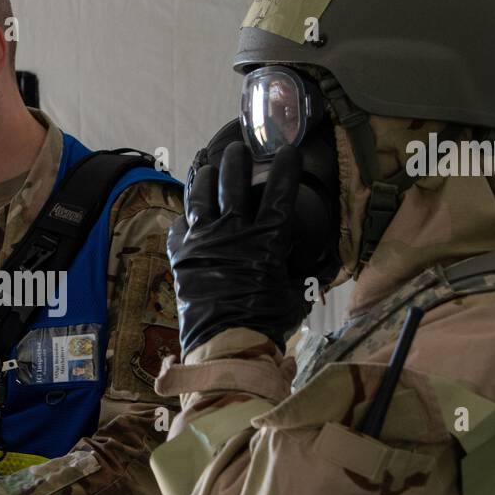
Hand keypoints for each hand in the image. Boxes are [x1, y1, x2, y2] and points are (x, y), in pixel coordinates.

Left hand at [167, 135, 309, 354]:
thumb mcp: (294, 293)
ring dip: (205, 178)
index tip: (288, 150)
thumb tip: (314, 263)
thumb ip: (300, 270)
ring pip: (200, 196)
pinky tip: (188, 216)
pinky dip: (185, 219)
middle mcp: (232, 232)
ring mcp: (202, 240)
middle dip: (236, 160)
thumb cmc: (266, 322)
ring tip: (209, 168)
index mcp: (265, 239)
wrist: (225, 344)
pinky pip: (180, 226)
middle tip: (238, 150)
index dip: (285, 168)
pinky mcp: (181, 254)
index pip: (278, 192)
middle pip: (232, 182)